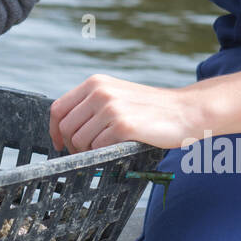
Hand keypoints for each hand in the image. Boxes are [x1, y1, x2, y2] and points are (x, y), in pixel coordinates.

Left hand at [49, 74, 199, 152]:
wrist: (187, 111)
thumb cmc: (152, 109)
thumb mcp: (117, 95)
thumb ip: (93, 105)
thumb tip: (66, 130)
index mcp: (95, 83)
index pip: (58, 108)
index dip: (54, 130)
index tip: (59, 144)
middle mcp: (100, 92)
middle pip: (66, 128)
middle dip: (72, 147)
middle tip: (86, 155)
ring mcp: (111, 108)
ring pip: (80, 141)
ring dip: (89, 153)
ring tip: (106, 152)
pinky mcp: (124, 126)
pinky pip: (99, 149)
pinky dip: (103, 156)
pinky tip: (116, 153)